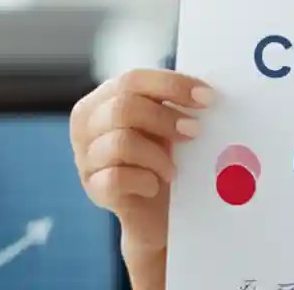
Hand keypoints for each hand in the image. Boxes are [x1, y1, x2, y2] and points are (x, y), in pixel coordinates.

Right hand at [70, 69, 213, 254]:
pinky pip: (118, 178)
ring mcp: (86, 159)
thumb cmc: (163, 159)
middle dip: (165, 118)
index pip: (132, 80)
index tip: (207, 97)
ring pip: (121, 143)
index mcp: (102, 100)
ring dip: (157, 156)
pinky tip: (155, 187)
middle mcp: (86, 126)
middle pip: (123, 107)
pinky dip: (145, 181)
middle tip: (195, 130)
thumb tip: (204, 93)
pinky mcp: (94, 189)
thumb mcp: (165, 125)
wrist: (157, 214)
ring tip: (173, 170)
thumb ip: (173, 104)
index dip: (171, 84)